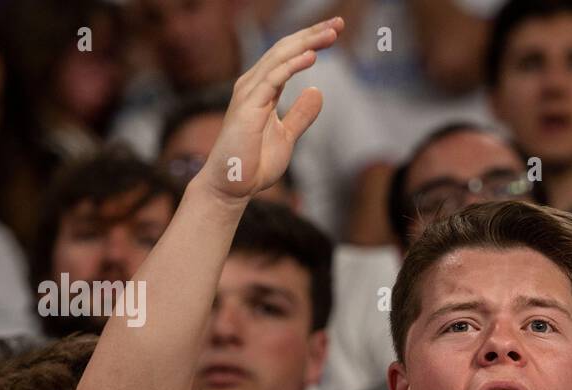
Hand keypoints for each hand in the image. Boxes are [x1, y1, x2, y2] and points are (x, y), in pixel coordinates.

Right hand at [195, 18, 343, 202]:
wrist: (233, 186)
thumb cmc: (254, 163)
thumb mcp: (287, 136)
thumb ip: (301, 114)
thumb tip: (317, 91)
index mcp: (262, 88)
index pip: (288, 56)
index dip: (311, 41)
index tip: (335, 31)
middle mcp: (253, 84)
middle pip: (285, 49)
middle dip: (312, 34)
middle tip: (338, 23)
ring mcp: (249, 93)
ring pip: (280, 58)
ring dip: (306, 44)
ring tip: (330, 34)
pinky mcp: (248, 107)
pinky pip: (272, 79)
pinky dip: (292, 66)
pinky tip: (312, 57)